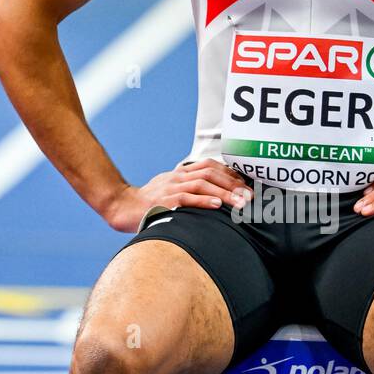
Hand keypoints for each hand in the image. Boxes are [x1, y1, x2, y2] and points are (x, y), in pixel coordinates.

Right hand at [101, 162, 253, 232]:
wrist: (122, 207)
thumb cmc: (150, 203)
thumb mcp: (171, 191)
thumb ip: (190, 191)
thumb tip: (216, 198)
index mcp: (181, 174)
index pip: (210, 167)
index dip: (230, 174)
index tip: (247, 185)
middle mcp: (177, 177)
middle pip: (210, 173)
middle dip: (233, 184)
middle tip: (250, 196)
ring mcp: (170, 188)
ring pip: (202, 185)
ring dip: (224, 193)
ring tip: (240, 202)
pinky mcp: (163, 202)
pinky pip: (186, 199)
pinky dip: (203, 201)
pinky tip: (217, 205)